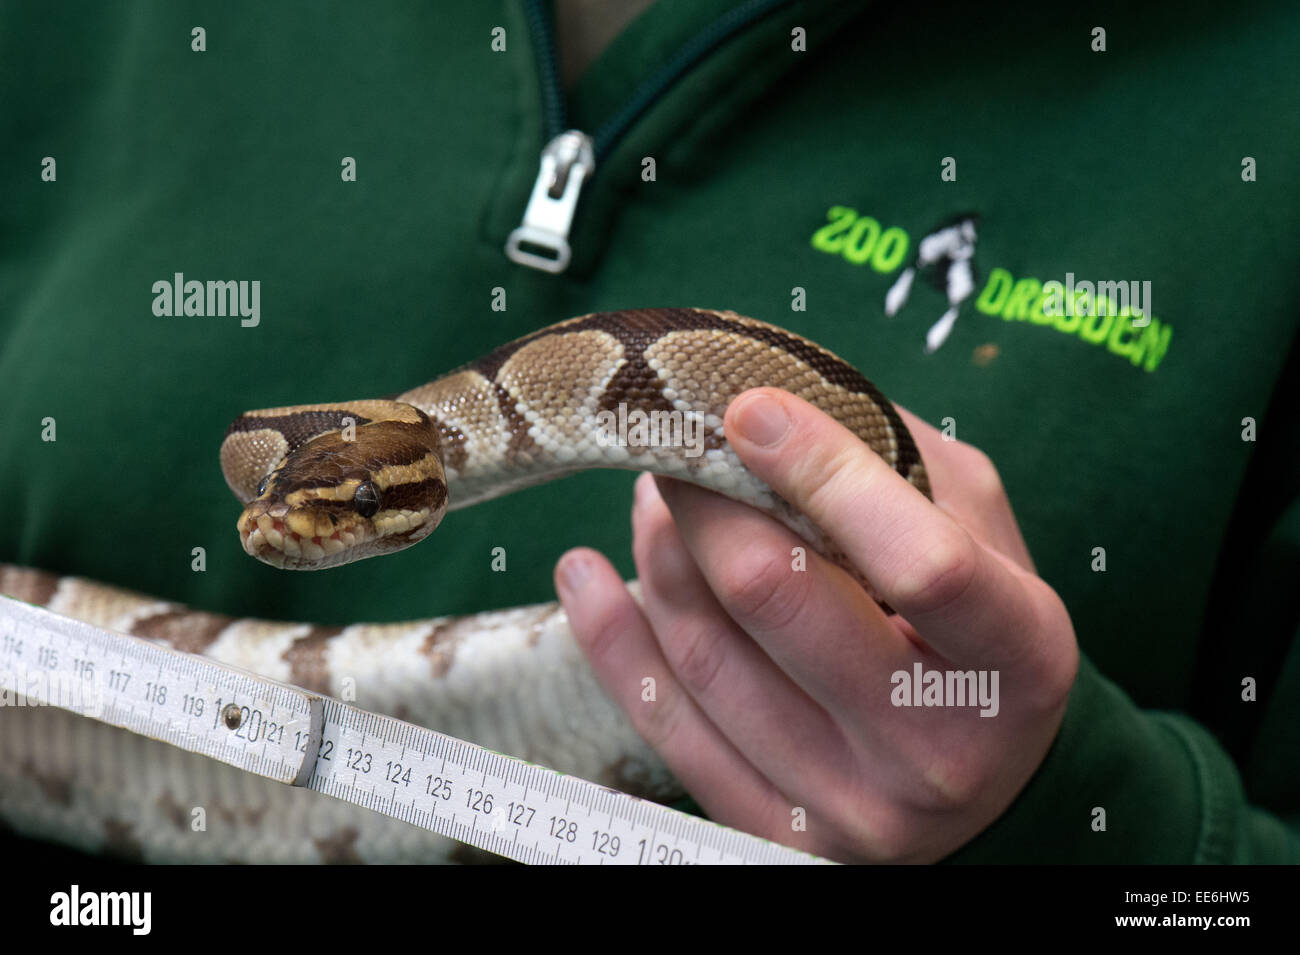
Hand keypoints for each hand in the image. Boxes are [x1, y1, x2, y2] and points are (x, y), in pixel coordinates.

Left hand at [554, 388, 1078, 862]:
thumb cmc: (976, 630)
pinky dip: (611, 640)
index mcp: (1017, 658)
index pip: (921, 560)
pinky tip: (583, 573)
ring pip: (706, 657)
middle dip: (708, 500)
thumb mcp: (984, 534)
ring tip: (653, 500)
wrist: (983, 779)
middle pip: (778, 598)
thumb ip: (901, 463)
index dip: (826, 472)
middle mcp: (937, 749)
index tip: (749, 407)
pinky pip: (665, 726)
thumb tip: (771, 401)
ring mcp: (852, 807)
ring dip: (658, 554)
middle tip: (676, 444)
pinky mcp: (778, 835)